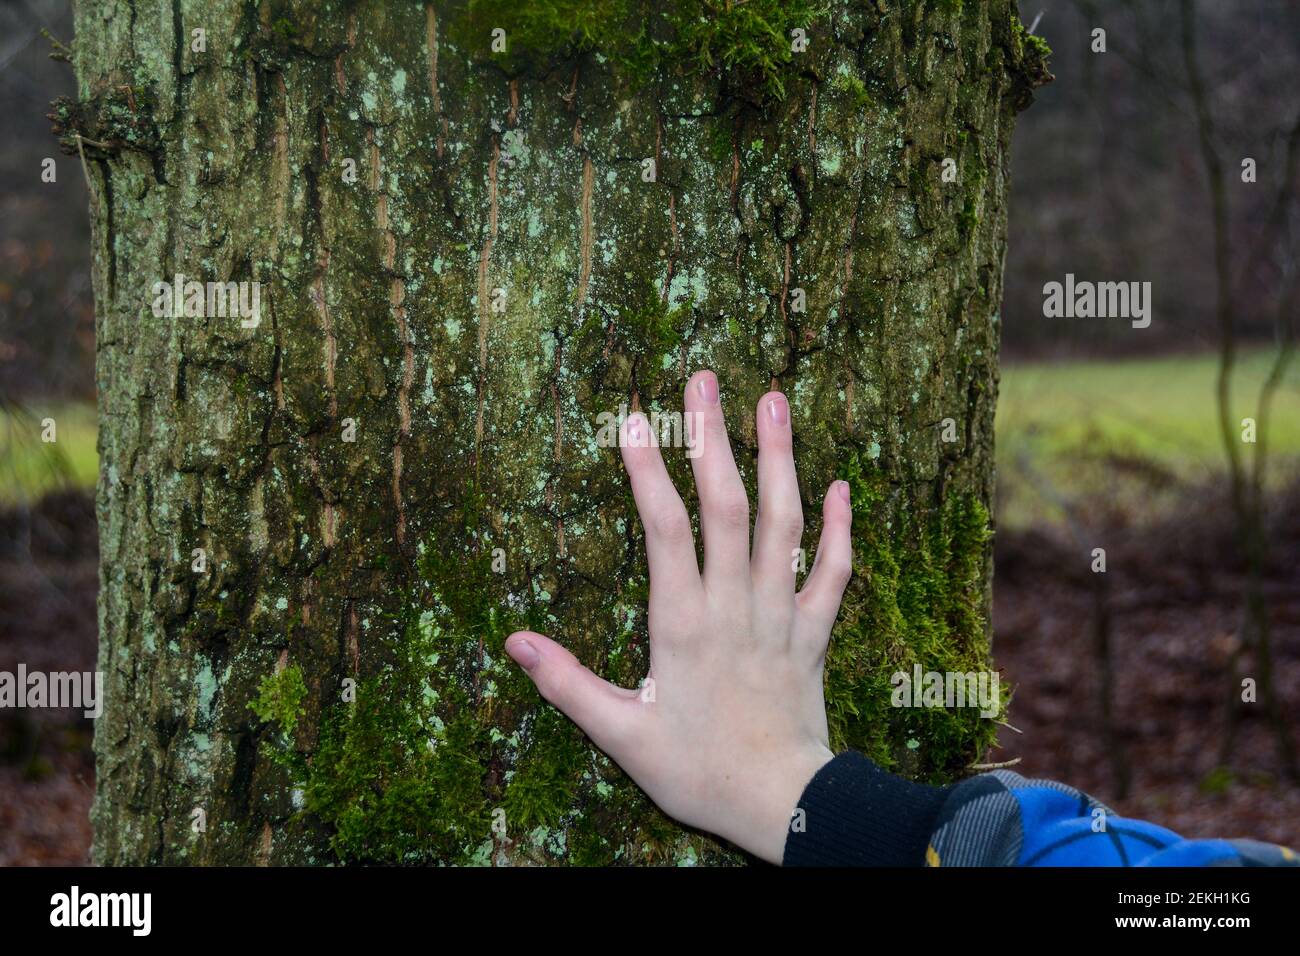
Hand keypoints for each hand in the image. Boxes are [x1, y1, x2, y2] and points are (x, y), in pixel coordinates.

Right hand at [505, 370, 853, 862]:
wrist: (783, 806)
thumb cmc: (696, 772)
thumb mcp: (621, 734)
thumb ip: (568, 684)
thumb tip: (514, 642)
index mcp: (683, 625)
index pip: (663, 531)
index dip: (646, 471)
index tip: (633, 417)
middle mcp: (734, 607)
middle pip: (727, 507)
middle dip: (713, 438)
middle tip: (704, 377)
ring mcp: (780, 616)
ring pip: (784, 526)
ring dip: (779, 460)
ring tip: (772, 400)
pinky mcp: (813, 635)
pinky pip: (832, 574)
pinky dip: (839, 530)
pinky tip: (842, 486)